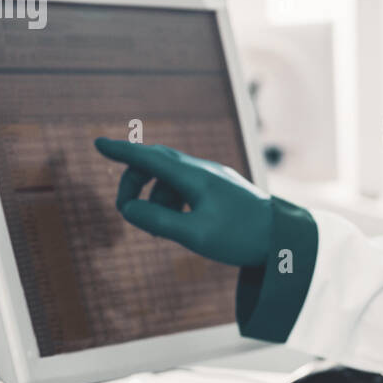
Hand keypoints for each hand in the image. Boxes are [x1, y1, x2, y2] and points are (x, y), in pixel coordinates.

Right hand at [93, 138, 272, 266]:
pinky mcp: (221, 190)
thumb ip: (158, 222)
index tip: (97, 143)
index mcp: (195, 177)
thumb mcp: (195, 235)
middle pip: (156, 164)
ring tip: (159, 231)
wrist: (285, 239)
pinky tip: (178, 225)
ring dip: (155, 199)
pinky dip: (172, 202)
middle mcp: (203, 171)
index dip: (121, 152)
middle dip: (134, 182)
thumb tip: (128, 209)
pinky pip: (185, 188)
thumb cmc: (241, 237)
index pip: (150, 158)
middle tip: (125, 210)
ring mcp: (214, 178)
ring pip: (170, 179)